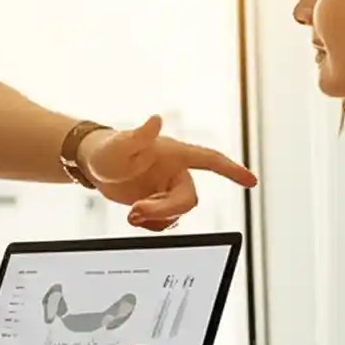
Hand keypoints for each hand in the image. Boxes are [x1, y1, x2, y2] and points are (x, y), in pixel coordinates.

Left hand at [79, 115, 257, 229]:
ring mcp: (166, 190)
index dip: (231, 169)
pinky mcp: (157, 204)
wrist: (93, 165)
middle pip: (188, 199)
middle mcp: (175, 172)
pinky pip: (164, 222)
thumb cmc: (108, 149)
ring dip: (156, 219)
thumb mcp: (120, 143)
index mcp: (175, 154)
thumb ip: (139, 135)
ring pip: (176, 214)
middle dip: (165, 210)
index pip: (210, 159)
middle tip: (136, 212)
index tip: (251, 182)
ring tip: (131, 215)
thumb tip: (155, 119)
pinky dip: (151, 224)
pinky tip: (136, 216)